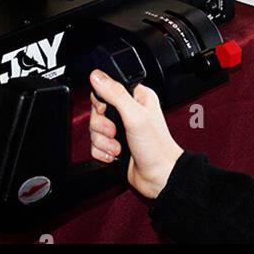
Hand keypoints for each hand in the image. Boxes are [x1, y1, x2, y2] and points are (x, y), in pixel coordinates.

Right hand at [89, 72, 183, 199]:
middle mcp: (129, 111)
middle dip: (102, 126)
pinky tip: (114, 155)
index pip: (107, 88)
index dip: (102, 102)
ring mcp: (121, 129)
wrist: (158, 177)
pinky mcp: (115, 144)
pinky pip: (95, 145)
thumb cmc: (156, 147)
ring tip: (118, 147)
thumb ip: (115, 94)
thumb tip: (97, 76)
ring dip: (103, 142)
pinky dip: (102, 152)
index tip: (107, 112)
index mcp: (137, 97)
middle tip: (115, 132)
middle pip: (97, 111)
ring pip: (95, 129)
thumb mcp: (135, 115)